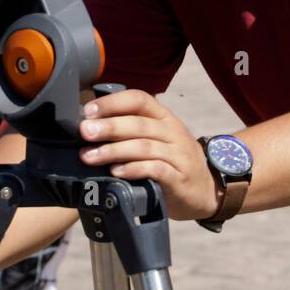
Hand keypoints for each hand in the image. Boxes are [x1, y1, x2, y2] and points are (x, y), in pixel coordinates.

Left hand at [78, 89, 221, 221]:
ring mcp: (178, 155)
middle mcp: (172, 132)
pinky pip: (155, 170)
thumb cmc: (171, 161)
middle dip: (108, 126)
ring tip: (90, 156)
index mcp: (163, 117)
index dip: (112, 103)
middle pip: (138, 124)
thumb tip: (89, 125)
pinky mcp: (179, 178)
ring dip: (114, 150)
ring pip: (144, 147)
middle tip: (84, 132)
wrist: (205, 190)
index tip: (88, 111)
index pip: (139, 99)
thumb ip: (130, 129)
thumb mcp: (156, 138)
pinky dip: (133, 169)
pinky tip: (116, 172)